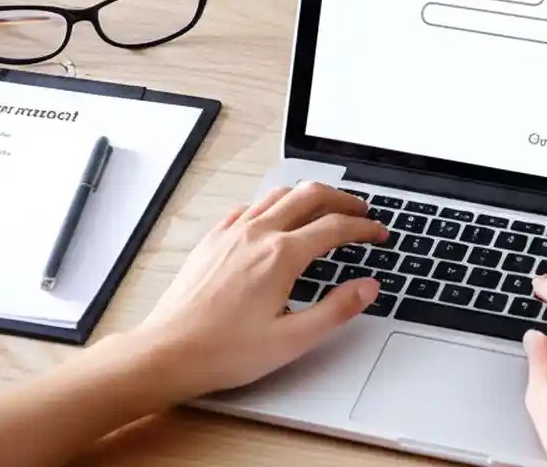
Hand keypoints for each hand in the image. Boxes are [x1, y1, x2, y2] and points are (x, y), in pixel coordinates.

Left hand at [131, 182, 386, 400]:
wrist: (168, 352)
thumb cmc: (223, 351)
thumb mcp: (292, 340)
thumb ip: (336, 309)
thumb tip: (367, 287)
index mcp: (281, 256)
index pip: (335, 227)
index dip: (364, 227)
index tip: (378, 233)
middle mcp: (257, 235)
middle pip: (310, 195)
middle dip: (342, 199)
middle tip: (361, 210)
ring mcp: (232, 233)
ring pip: (278, 194)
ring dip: (309, 195)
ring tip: (325, 208)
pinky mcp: (213, 240)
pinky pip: (249, 207)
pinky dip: (272, 205)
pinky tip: (274, 219)